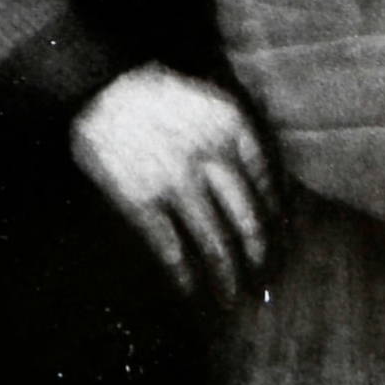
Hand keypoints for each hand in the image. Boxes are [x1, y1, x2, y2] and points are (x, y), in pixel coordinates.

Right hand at [69, 63, 278, 304]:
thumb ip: (236, 134)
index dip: (276, 214)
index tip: (282, 236)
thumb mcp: (209, 100)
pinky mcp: (143, 202)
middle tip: (265, 278)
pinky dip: (183, 273)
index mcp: (233, 128)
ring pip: (213, 240)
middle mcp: (212, 158)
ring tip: (232, 297)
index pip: (266, 182)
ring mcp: (177, 183)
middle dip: (258, 253)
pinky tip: (190, 290)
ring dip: (226, 274)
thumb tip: (262, 180)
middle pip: (246, 218)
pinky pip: (170, 247)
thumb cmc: (155, 92)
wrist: (102, 87)